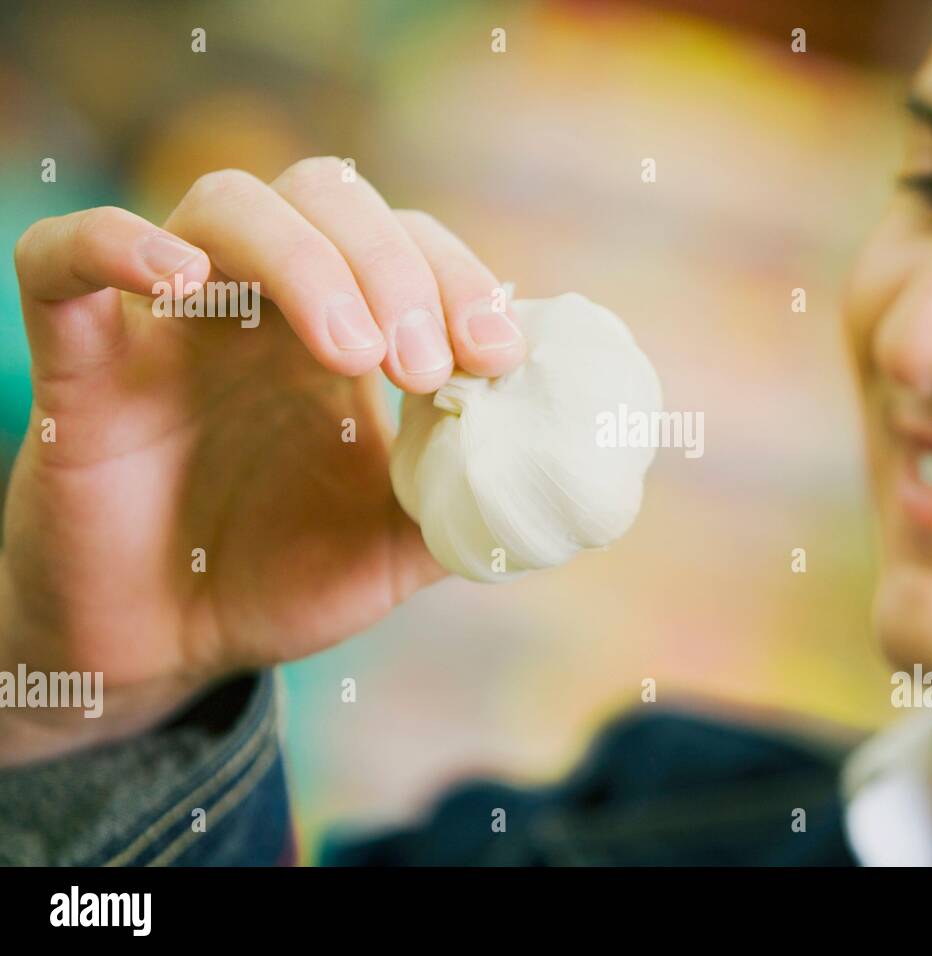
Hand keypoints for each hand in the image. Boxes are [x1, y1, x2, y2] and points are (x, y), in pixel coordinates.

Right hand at [0, 157, 526, 761]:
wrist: (166, 650)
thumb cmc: (279, 582)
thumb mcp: (398, 545)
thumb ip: (471, 496)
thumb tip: (559, 467)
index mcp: (341, 334)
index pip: (410, 245)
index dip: (462, 281)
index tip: (500, 357)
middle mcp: (263, 307)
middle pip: (329, 197)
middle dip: (396, 267)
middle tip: (427, 366)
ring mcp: (171, 323)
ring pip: (227, 206)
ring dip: (308, 260)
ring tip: (356, 353)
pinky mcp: (80, 363)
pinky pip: (61, 260)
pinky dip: (116, 245)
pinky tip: (183, 279)